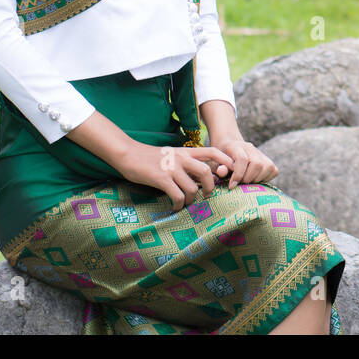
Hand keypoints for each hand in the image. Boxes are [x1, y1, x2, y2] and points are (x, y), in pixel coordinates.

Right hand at [116, 142, 235, 211]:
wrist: (128, 154)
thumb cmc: (150, 157)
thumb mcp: (172, 154)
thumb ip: (187, 161)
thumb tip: (203, 175)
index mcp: (186, 151)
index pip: (213, 151)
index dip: (226, 161)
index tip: (229, 173)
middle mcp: (182, 158)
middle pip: (206, 172)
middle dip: (210, 188)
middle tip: (207, 196)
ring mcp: (172, 168)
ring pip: (192, 188)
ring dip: (191, 201)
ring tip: (185, 204)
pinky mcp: (161, 179)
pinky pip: (177, 196)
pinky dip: (178, 205)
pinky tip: (174, 207)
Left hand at [207, 136, 278, 186]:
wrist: (230, 148)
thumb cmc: (221, 158)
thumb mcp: (216, 161)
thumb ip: (219, 167)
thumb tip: (221, 172)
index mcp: (237, 146)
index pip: (242, 159)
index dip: (238, 174)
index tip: (231, 186)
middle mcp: (251, 148)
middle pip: (257, 164)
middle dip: (247, 178)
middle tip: (239, 183)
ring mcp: (261, 154)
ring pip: (267, 167)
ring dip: (256, 179)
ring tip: (246, 182)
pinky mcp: (269, 161)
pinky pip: (273, 171)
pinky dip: (265, 178)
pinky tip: (255, 180)